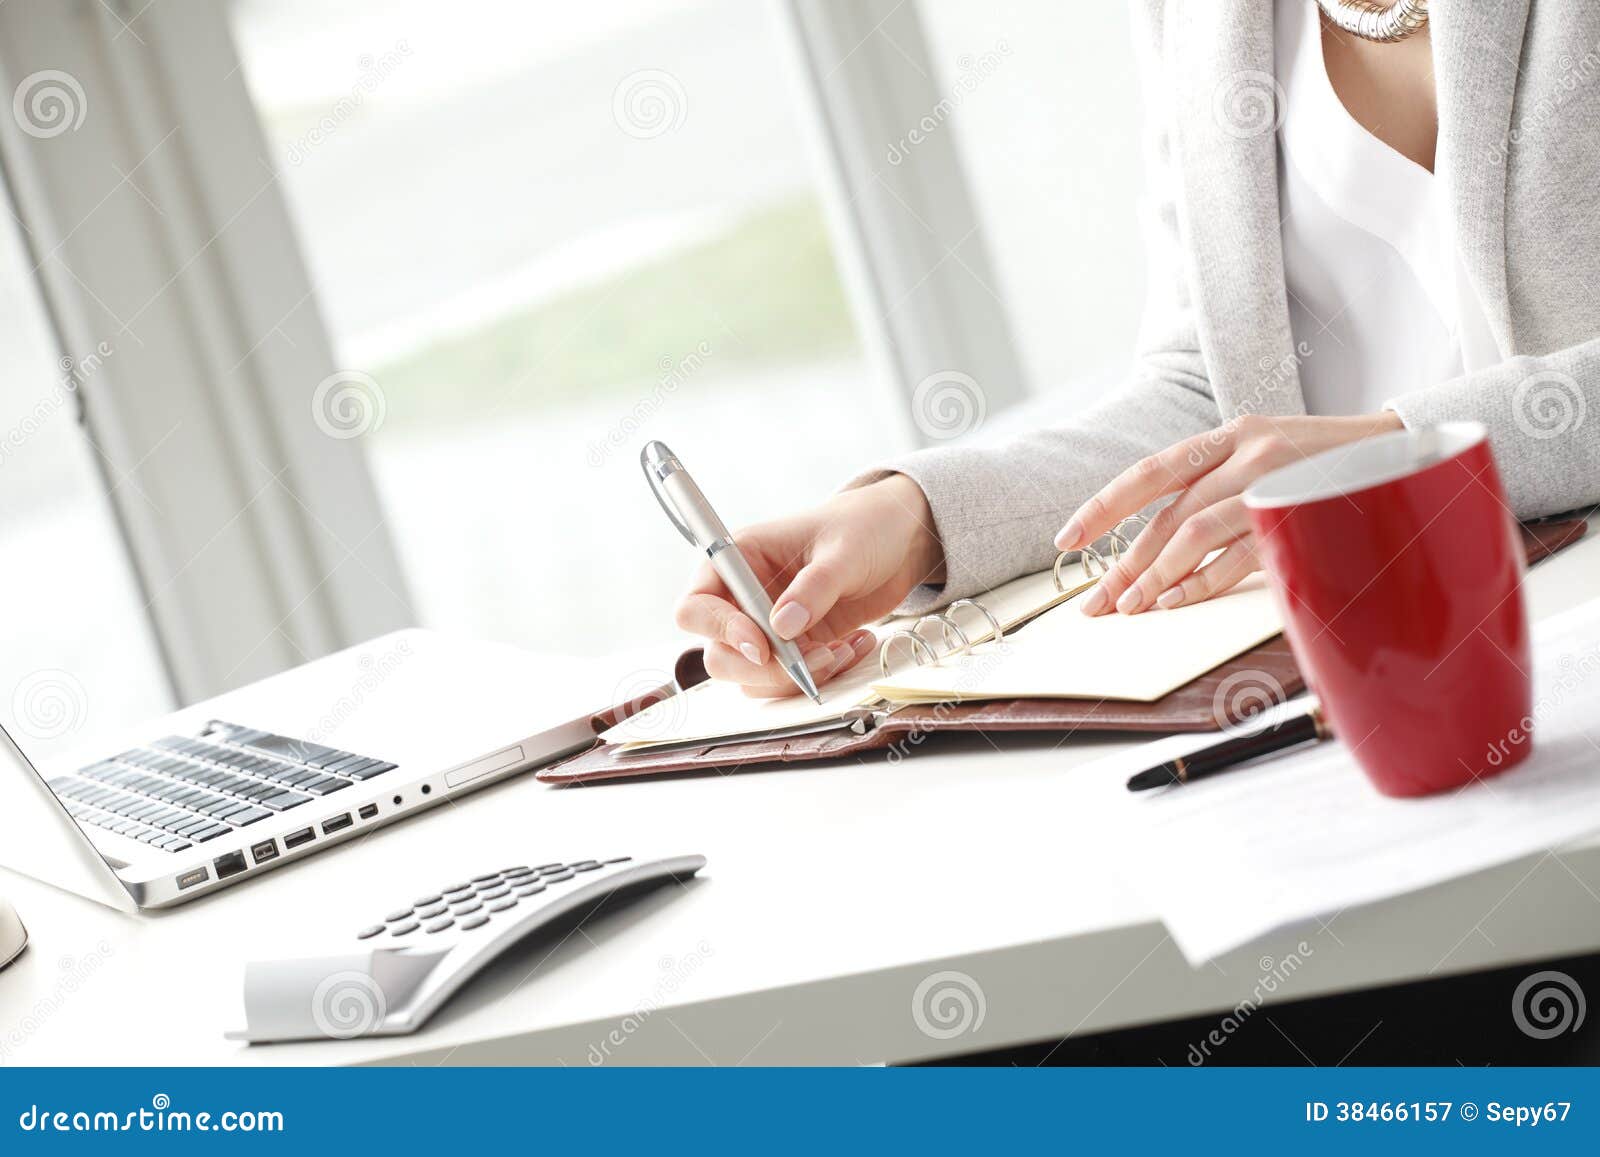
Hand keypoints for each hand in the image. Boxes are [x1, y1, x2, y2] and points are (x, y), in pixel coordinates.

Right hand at [675, 474, 944, 695]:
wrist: (900, 539)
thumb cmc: (865, 527)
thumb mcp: (843, 551)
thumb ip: (813, 588)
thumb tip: (781, 628)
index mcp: (740, 559)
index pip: (697, 606)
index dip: (719, 631)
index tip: (762, 647)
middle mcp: (745, 597)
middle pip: (720, 654)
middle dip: (765, 670)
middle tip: (815, 660)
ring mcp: (770, 626)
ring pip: (755, 677)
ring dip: (798, 677)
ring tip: (845, 650)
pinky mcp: (797, 646)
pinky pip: (793, 679)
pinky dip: (823, 675)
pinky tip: (855, 647)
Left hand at [1055, 412, 1403, 615]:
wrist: (1409, 449)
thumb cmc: (1324, 464)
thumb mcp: (1263, 457)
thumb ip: (1214, 486)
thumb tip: (1157, 548)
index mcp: (1228, 437)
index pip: (1148, 473)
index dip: (1103, 507)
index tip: (1068, 540)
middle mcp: (1246, 451)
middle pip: (1165, 514)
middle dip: (1125, 564)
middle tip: (1098, 604)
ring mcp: (1274, 480)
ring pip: (1194, 532)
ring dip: (1156, 577)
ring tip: (1132, 609)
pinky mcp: (1300, 513)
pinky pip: (1239, 553)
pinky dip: (1204, 581)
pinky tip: (1178, 601)